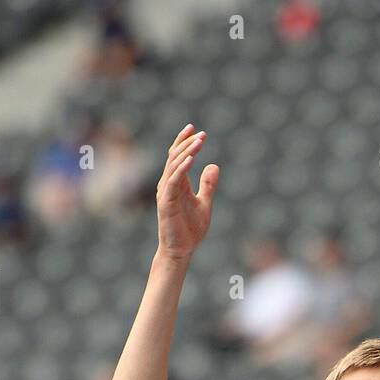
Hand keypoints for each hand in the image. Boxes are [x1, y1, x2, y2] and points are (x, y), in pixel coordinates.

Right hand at [156, 123, 218, 259]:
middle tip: (201, 133)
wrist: (182, 250)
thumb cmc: (190, 230)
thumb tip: (214, 166)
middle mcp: (169, 184)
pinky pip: (173, 181)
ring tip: (199, 141)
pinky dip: (181, 169)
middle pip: (175, 157)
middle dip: (187, 143)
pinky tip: (191, 160)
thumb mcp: (204, 203)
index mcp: (177, 183)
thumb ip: (208, 185)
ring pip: (174, 166)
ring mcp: (166, 193)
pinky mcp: (166, 202)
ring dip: (186, 152)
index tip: (194, 129)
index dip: (184, 141)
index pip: (177, 156)